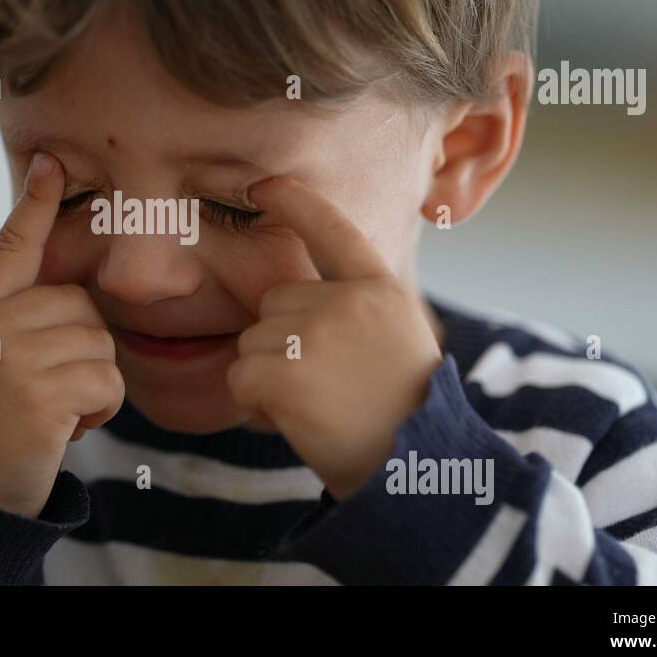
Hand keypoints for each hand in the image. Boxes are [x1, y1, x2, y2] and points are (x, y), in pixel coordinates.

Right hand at [0, 151, 124, 517]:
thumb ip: (14, 318)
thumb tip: (72, 294)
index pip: (10, 247)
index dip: (33, 204)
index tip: (51, 161)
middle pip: (80, 305)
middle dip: (82, 349)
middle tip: (48, 390)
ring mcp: (8, 359)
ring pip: (99, 343)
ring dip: (92, 384)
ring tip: (54, 412)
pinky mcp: (37, 395)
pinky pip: (106, 380)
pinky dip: (100, 409)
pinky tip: (66, 430)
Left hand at [226, 176, 443, 500]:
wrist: (417, 473)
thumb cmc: (406, 419)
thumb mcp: (400, 343)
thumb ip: (355, 311)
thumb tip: (287, 303)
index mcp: (381, 290)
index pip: (333, 231)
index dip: (295, 203)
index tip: (261, 184)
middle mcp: (347, 300)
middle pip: (273, 303)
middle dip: (282, 344)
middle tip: (325, 387)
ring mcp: (315, 332)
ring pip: (251, 342)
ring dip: (269, 378)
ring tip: (318, 407)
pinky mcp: (285, 370)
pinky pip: (239, 377)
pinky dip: (255, 404)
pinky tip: (296, 421)